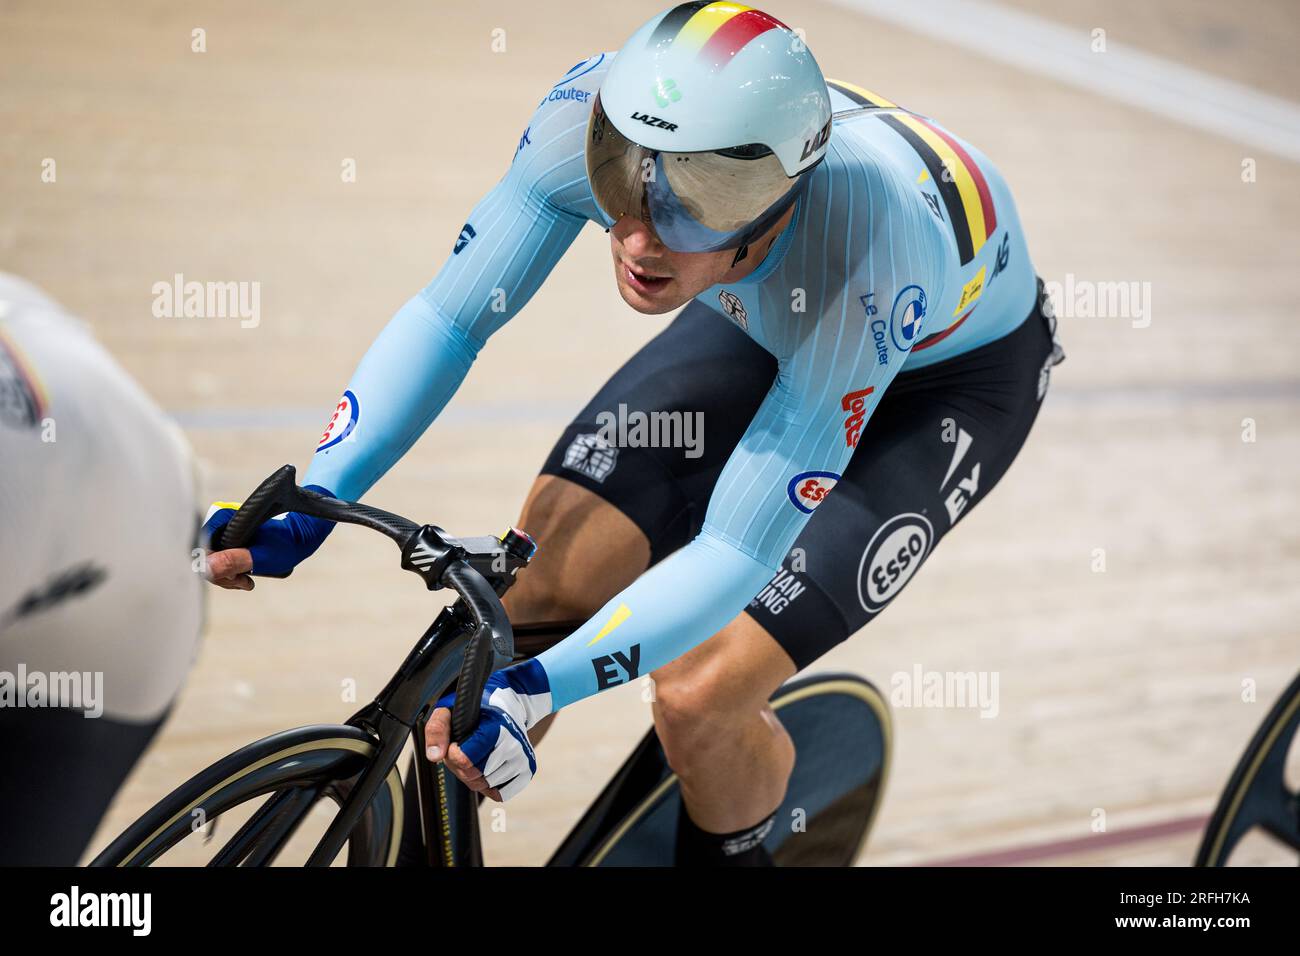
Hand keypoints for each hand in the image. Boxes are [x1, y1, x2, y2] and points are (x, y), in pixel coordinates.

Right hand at [200, 484, 335, 588]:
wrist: (302, 535)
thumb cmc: (286, 543)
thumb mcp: (261, 556)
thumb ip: (234, 561)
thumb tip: (207, 568)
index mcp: (223, 519)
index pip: (202, 549)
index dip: (215, 568)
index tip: (234, 578)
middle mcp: (221, 523)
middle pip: (207, 557)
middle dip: (223, 575)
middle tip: (244, 582)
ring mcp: (225, 532)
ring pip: (214, 561)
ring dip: (228, 576)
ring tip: (247, 582)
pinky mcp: (231, 540)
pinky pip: (222, 561)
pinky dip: (232, 572)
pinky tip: (245, 579)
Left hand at [424, 660, 551, 801]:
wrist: (508, 704)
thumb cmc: (478, 708)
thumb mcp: (451, 709)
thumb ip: (437, 729)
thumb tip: (435, 756)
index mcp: (497, 727)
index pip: (465, 759)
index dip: (452, 753)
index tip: (455, 742)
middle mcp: (514, 744)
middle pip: (473, 776)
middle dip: (461, 766)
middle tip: (464, 749)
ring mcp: (523, 759)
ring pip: (485, 785)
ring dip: (474, 776)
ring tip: (477, 755)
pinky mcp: (527, 771)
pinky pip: (500, 793)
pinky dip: (490, 785)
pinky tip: (488, 767)